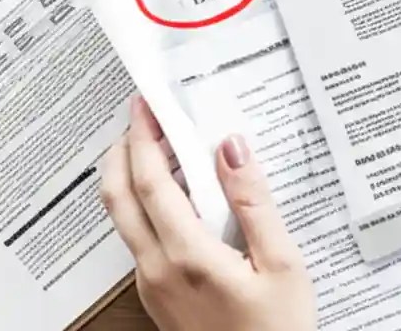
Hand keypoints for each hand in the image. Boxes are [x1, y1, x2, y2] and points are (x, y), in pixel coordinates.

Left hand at [100, 96, 315, 330]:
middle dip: (122, 148)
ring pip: (124, 217)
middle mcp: (157, 269)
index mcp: (187, 256)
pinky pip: (139, 238)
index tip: (145, 104)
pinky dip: (146, 204)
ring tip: (160, 147)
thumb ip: (254, 202)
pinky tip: (178, 196)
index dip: (142, 137)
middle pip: (118, 195)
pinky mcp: (156, 295)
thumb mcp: (283, 264)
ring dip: (132, 176)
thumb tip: (231, 148)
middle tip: (140, 116)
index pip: (149, 181)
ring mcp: (151, 284)